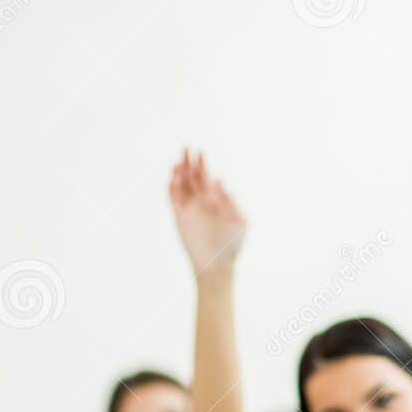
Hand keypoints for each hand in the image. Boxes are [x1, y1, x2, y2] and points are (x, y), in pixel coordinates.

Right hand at [168, 148, 246, 276]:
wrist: (218, 264)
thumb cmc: (232, 243)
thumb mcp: (239, 221)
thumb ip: (230, 202)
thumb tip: (219, 181)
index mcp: (215, 198)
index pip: (206, 176)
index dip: (202, 164)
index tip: (200, 152)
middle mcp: (200, 200)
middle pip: (191, 176)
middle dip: (189, 162)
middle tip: (186, 147)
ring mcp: (189, 208)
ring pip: (181, 185)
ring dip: (178, 173)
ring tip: (178, 163)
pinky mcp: (179, 217)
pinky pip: (173, 199)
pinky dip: (172, 189)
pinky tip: (172, 179)